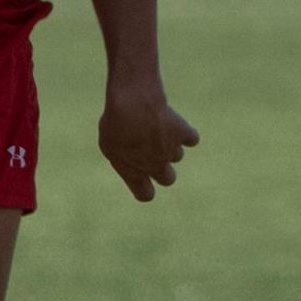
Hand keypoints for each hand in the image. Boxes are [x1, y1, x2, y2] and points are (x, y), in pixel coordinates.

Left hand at [98, 83, 198, 201]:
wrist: (134, 106)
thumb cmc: (116, 123)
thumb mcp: (108, 144)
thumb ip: (122, 157)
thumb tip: (130, 157)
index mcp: (135, 174)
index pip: (146, 195)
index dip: (145, 188)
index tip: (143, 179)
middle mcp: (156, 166)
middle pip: (168, 179)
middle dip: (163, 168)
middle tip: (153, 151)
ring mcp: (171, 151)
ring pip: (178, 156)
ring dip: (170, 145)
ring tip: (156, 128)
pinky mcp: (183, 134)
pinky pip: (192, 139)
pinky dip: (186, 133)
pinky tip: (175, 124)